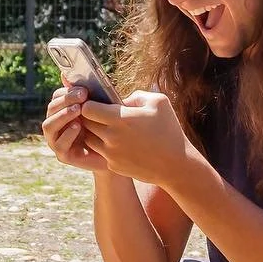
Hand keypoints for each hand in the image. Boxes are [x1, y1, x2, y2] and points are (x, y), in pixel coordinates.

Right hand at [41, 84, 108, 173]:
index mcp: (62, 111)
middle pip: (51, 108)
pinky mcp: (63, 155)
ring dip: (62, 116)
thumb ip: (85, 94)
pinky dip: (67, 134)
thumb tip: (65, 74)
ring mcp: (56, 141)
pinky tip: (78, 126)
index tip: (84, 89)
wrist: (115, 155)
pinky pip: (59, 144)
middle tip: (82, 96)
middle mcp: (56, 125)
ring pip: (49, 125)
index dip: (67, 91)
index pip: (56, 97)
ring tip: (78, 110)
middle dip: (66, 100)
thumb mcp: (98, 109)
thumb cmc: (106, 128)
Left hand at [77, 90, 192, 187]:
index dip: (89, 104)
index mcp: (120, 119)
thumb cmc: (170, 130)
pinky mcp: (112, 165)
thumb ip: (136, 96)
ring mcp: (110, 153)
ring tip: (108, 128)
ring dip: (94, 133)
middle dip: (90, 117)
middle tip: (99, 114)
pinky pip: (100, 152)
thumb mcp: (159, 102)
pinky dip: (105, 147)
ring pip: (89, 139)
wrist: (176, 166)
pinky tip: (118, 143)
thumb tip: (120, 100)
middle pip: (85, 124)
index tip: (97, 102)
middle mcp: (111, 137)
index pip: (87, 108)